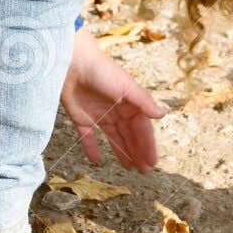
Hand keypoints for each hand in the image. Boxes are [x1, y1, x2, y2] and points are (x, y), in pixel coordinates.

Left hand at [60, 28, 165, 172]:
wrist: (70, 61)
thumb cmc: (101, 70)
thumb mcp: (126, 86)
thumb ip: (143, 101)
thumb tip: (162, 114)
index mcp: (129, 103)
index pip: (141, 128)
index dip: (147, 145)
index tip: (152, 162)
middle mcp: (115, 110)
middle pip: (129, 135)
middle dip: (138, 152)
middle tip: (144, 171)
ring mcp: (98, 114)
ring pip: (113, 138)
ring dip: (122, 152)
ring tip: (129, 168)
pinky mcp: (80, 117)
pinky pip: (88, 137)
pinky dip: (92, 148)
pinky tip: (96, 160)